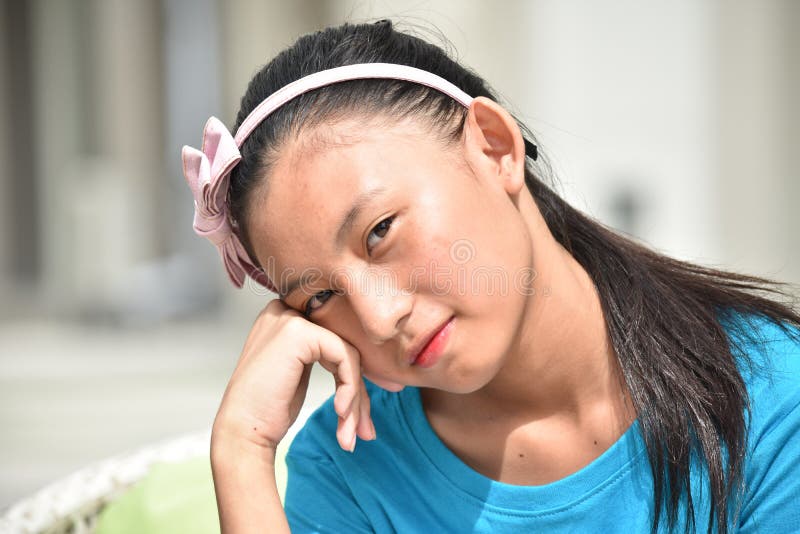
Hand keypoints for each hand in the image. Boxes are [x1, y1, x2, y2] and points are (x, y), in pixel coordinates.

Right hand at [211, 298, 375, 454]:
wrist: (242, 432)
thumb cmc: (267, 410)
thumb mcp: (298, 373)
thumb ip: (324, 354)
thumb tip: (366, 359)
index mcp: (283, 318)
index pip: (334, 339)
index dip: (351, 379)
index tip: (355, 418)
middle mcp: (284, 311)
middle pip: (343, 346)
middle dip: (358, 392)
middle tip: (363, 432)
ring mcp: (289, 319)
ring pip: (348, 353)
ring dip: (356, 399)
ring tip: (350, 433)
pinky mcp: (298, 332)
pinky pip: (344, 356)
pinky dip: (350, 388)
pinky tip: (339, 412)